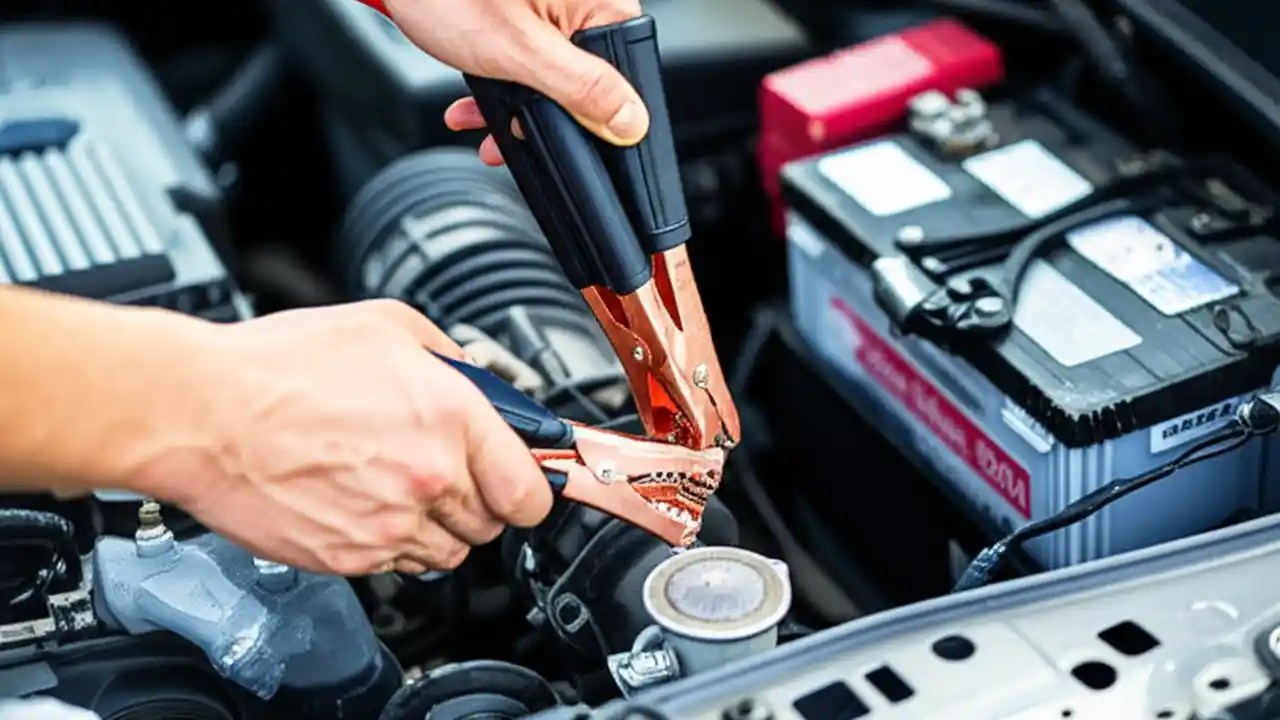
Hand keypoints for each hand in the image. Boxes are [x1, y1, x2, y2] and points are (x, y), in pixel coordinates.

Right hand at [135, 300, 552, 575]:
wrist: (202, 413)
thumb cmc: (279, 366)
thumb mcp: (386, 326)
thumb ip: (450, 358)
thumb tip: (480, 382)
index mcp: (450, 418)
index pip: (529, 492)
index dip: (528, 490)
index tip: (519, 483)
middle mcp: (428, 478)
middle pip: (490, 524)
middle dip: (476, 500)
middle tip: (441, 470)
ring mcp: (389, 526)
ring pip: (447, 553)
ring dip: (435, 526)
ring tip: (393, 485)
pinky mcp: (348, 558)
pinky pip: (397, 568)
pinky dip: (389, 544)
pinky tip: (360, 502)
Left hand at [384, 0, 647, 164]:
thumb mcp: (519, 51)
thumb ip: (582, 88)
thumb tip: (632, 122)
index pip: (627, 71)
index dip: (603, 113)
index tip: (573, 134)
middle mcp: (581, 0)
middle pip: (588, 79)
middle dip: (545, 116)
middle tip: (511, 132)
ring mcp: (552, 7)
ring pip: (552, 76)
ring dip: (515, 109)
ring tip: (479, 121)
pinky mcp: (522, 14)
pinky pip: (527, 60)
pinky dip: (500, 86)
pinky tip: (473, 103)